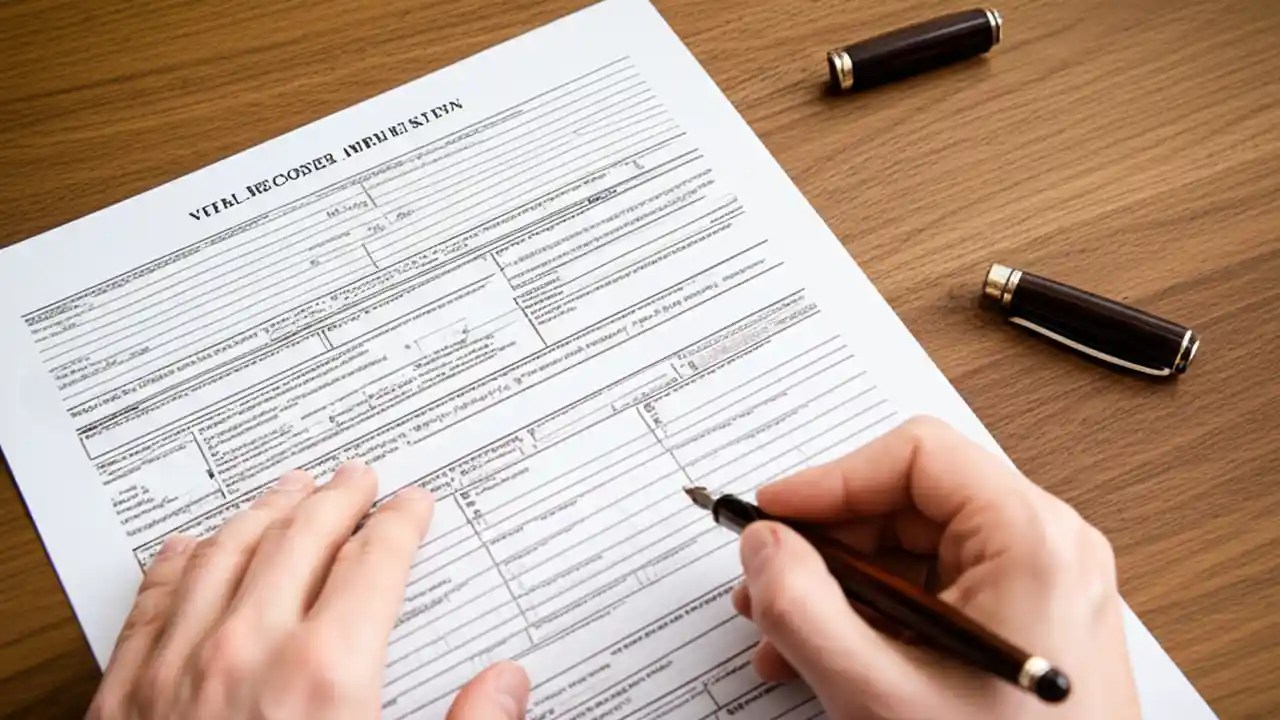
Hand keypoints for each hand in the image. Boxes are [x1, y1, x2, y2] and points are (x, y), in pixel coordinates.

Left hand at [88, 461, 529, 719]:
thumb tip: (507, 684)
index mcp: (328, 674)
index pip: (375, 561)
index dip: (401, 523)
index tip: (413, 505)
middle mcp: (248, 653)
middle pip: (301, 537)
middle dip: (337, 498)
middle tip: (358, 476)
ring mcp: (178, 669)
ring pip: (225, 552)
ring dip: (263, 511)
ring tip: (287, 488)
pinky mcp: (123, 697)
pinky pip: (154, 599)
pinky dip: (180, 559)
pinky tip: (192, 544)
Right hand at [732, 416, 1140, 719]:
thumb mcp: (879, 692)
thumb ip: (802, 608)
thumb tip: (762, 544)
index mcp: (1032, 540)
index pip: (916, 455)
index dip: (831, 479)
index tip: (774, 514)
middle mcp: (1049, 548)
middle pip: (910, 501)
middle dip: (827, 544)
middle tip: (769, 581)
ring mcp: (1043, 585)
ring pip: (916, 550)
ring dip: (842, 587)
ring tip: (786, 636)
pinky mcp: (1029, 621)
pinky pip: (936, 590)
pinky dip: (878, 615)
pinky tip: (831, 656)